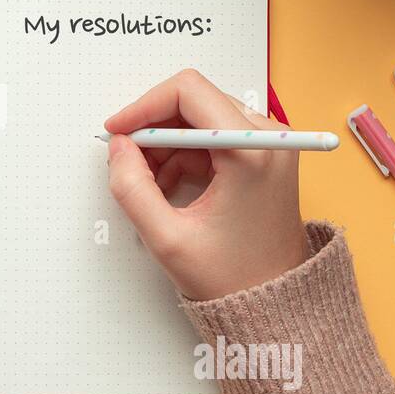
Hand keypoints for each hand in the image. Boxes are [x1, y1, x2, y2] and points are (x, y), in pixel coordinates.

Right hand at [105, 69, 307, 300]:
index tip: (117, 132)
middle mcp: (268, 137)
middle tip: (129, 164)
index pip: (188, 92)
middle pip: (194, 101)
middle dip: (153, 130)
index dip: (143, 106)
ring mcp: (268, 143)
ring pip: (198, 118)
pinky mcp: (263, 154)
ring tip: (152, 187)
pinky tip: (169, 187)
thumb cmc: (233, 277)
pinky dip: (182, 155)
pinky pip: (210, 136)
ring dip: (166, 146)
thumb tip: (118, 147)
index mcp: (251, 150)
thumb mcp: (167, 239)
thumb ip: (132, 188)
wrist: (276, 301)